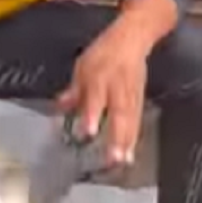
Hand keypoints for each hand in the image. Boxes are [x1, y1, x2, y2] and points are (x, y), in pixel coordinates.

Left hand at [57, 22, 147, 165]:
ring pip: (131, 121)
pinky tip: (129, 155)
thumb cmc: (103, 54)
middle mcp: (117, 89)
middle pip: (119, 114)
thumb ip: (73, 90)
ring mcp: (131, 95)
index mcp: (99, 78)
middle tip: (112, 158)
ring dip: (127, 143)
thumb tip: (60, 107)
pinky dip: (134, 139)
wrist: (132, 40)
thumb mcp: (82, 66)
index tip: (88, 133)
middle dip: (116, 137)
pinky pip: (137, 122)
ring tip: (122, 162)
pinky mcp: (140, 101)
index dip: (93, 115)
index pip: (96, 99)